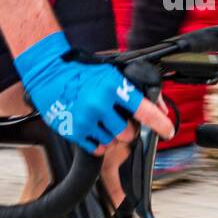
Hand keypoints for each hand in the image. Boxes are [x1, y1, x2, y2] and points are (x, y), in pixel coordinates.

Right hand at [14, 30, 173, 153]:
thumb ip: (136, 91)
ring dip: (111, 135)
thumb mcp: (112, 73)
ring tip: (100, 119)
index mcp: (113, 87)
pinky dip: (98, 143)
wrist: (49, 70)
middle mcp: (99, 104)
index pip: (144, 110)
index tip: (168, 131)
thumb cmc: (83, 71)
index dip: (160, 124)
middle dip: (127, 129)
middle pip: (127, 133)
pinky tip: (92, 128)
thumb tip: (160, 108)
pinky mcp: (72, 130)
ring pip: (111, 141)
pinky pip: (95, 147)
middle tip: (117, 119)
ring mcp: (85, 118)